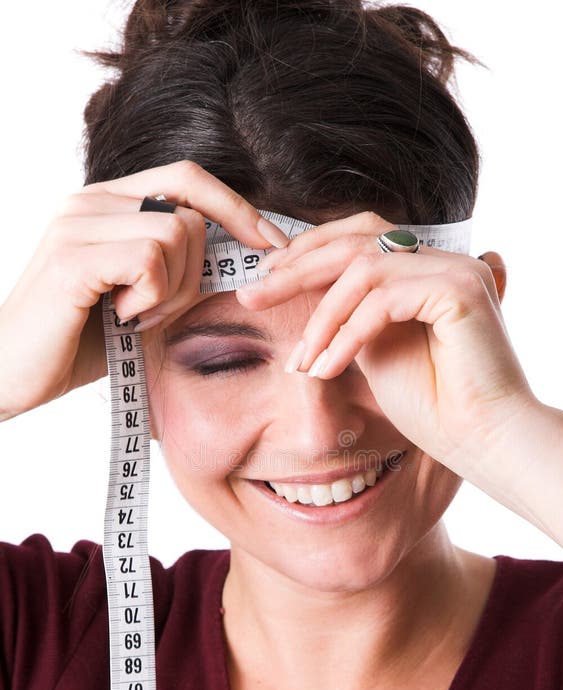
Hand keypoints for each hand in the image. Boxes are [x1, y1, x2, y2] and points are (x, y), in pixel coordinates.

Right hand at [0, 160, 287, 420]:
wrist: (10, 373)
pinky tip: (119, 318)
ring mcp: (78, 222)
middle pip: (190, 213)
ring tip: (133, 317)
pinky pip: (149, 259)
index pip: (188, 177)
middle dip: (194, 274)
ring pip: (176, 235)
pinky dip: (149, 298)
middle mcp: (91, 200)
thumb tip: (251, 261)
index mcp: (108, 204)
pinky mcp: (72, 255)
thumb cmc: (80, 342)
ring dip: (171, 291)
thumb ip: (181, 272)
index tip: (271, 246)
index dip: (237, 207)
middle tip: (157, 312)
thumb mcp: (144, 300)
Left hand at [236, 211, 537, 478]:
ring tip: (299, 361)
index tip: (263, 282)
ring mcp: (456, 268)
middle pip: (355, 239)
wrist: (481, 440)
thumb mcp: (374, 350)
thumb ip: (350, 315)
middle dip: (296, 267)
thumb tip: (307, 296)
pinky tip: (325, 369)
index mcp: (426, 268)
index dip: (306, 254)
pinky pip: (382, 298)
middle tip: (251, 296)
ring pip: (363, 267)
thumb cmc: (434, 406)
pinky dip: (345, 333)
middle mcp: (444, 259)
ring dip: (320, 314)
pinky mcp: (461, 287)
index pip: (358, 239)